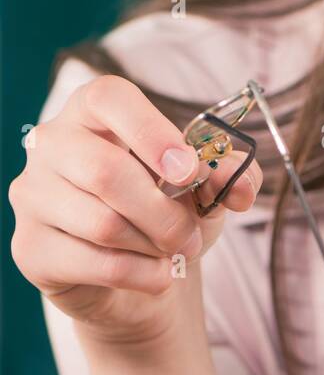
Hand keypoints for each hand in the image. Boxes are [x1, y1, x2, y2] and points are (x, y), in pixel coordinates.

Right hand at [9, 73, 263, 343]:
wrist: (138, 275)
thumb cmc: (166, 212)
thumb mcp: (206, 186)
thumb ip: (229, 174)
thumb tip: (241, 184)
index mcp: (92, 111)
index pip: (109, 99)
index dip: (152, 132)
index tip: (188, 171)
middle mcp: (52, 144)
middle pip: (105, 171)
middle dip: (164, 212)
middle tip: (190, 235)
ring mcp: (32, 195)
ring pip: (103, 223)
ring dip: (154, 245)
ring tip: (173, 252)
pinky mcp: (30, 248)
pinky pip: (95, 263)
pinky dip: (141, 274)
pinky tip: (155, 275)